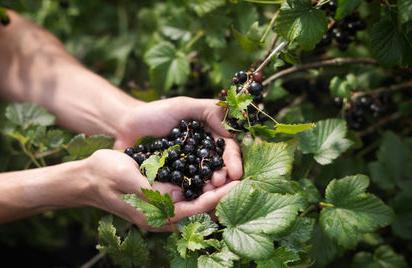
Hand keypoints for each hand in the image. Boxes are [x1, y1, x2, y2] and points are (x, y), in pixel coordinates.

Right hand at [84, 149, 238, 230]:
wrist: (88, 177)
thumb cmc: (105, 175)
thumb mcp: (127, 178)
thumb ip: (152, 191)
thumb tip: (179, 197)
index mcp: (157, 215)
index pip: (197, 209)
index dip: (220, 197)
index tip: (239, 184)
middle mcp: (163, 215)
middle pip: (202, 207)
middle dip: (223, 193)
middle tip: (244, 177)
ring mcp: (163, 206)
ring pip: (197, 200)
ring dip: (216, 187)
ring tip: (235, 172)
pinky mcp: (162, 196)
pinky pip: (188, 192)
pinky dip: (203, 183)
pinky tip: (214, 170)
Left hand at [114, 97, 242, 186]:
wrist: (125, 126)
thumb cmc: (154, 112)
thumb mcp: (183, 105)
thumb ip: (210, 111)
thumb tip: (231, 130)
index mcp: (210, 134)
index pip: (227, 148)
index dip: (233, 160)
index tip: (235, 173)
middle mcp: (202, 151)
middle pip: (219, 166)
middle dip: (223, 176)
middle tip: (219, 183)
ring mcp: (189, 166)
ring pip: (205, 179)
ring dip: (210, 187)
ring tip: (209, 192)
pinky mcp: (174, 178)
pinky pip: (186, 186)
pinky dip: (192, 192)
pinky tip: (194, 198)